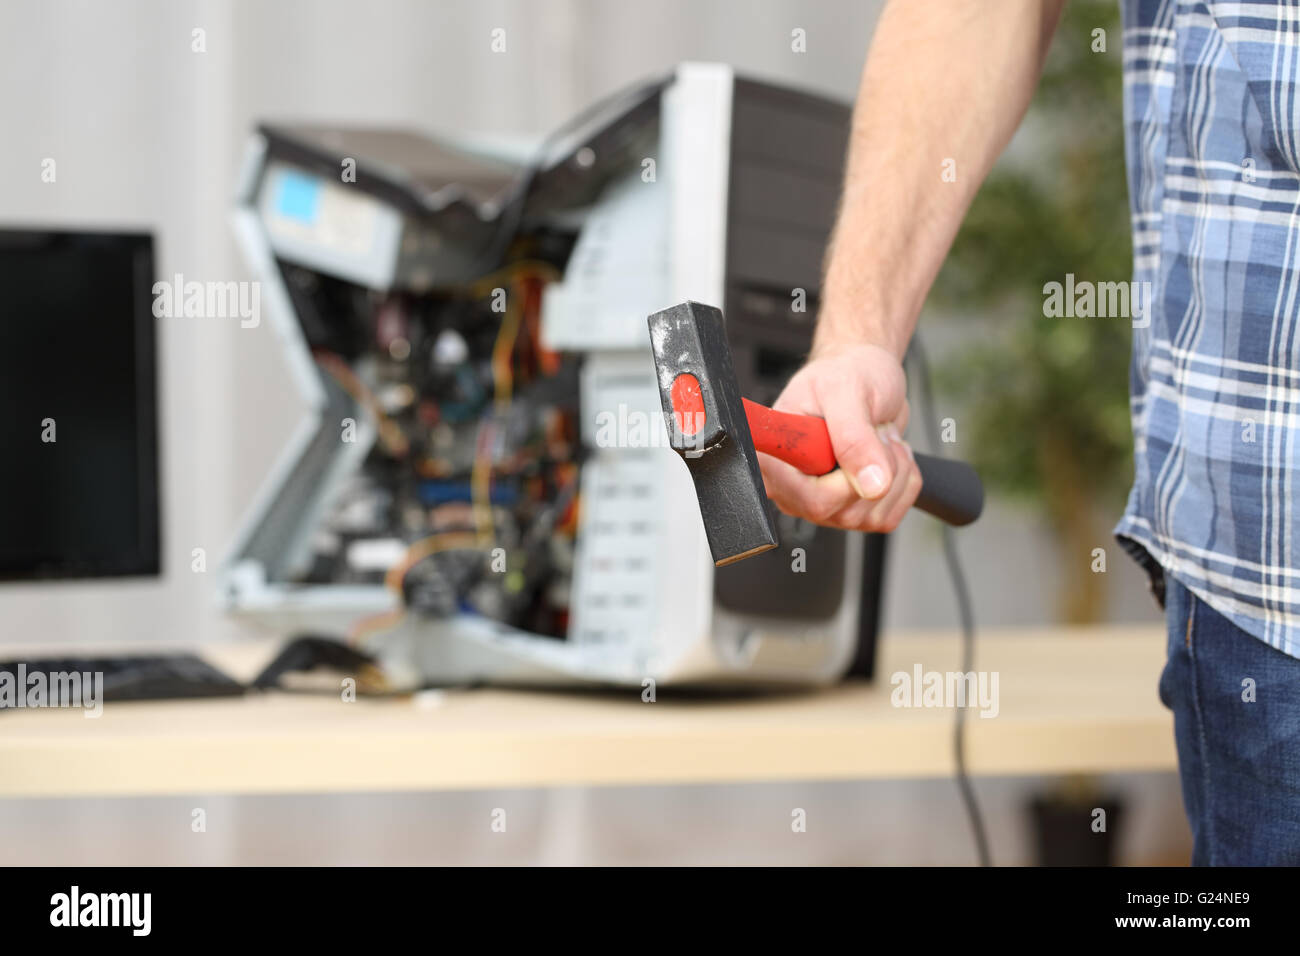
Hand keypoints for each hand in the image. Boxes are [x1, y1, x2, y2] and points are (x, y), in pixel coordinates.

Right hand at [757, 342, 921, 532]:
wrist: (864, 376)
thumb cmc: (844, 373)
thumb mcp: (846, 391)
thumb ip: (855, 437)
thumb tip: (872, 484)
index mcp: (776, 461)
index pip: (812, 499)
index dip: (848, 480)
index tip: (865, 438)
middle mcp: (794, 490)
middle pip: (845, 512)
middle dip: (877, 467)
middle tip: (874, 429)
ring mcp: (823, 504)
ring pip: (872, 516)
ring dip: (894, 471)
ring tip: (878, 436)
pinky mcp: (852, 510)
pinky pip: (889, 516)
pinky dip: (903, 482)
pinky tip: (886, 454)